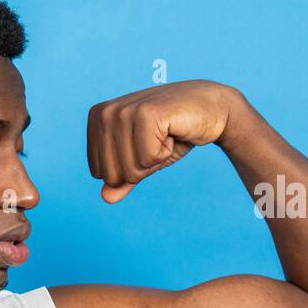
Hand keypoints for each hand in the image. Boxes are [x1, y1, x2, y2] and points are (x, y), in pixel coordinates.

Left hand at [86, 80, 241, 202]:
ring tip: (165, 134)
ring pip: (131, 170)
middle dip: (142, 167)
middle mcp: (104, 113)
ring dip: (156, 159)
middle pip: (112, 175)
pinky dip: (167, 152)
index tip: (145, 144)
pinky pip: (149, 159)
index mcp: (96, 118)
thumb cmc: (173, 134)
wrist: (211, 109)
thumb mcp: (142, 161)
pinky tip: (173, 131)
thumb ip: (122, 179)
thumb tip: (106, 198)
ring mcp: (124, 111)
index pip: (99, 173)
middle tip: (157, 141)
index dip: (129, 168)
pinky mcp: (147, 113)